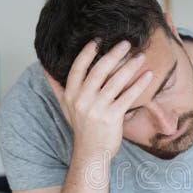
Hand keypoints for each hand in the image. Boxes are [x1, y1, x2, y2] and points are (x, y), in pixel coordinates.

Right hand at [44, 39, 152, 157]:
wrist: (91, 152)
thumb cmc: (81, 127)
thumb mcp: (65, 106)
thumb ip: (57, 86)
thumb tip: (44, 68)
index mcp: (71, 94)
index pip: (78, 68)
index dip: (87, 52)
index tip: (98, 40)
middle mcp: (82, 100)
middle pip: (99, 70)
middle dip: (113, 54)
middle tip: (126, 43)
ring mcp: (97, 109)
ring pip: (115, 81)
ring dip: (129, 67)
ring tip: (140, 56)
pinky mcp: (111, 117)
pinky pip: (127, 96)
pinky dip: (139, 85)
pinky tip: (148, 75)